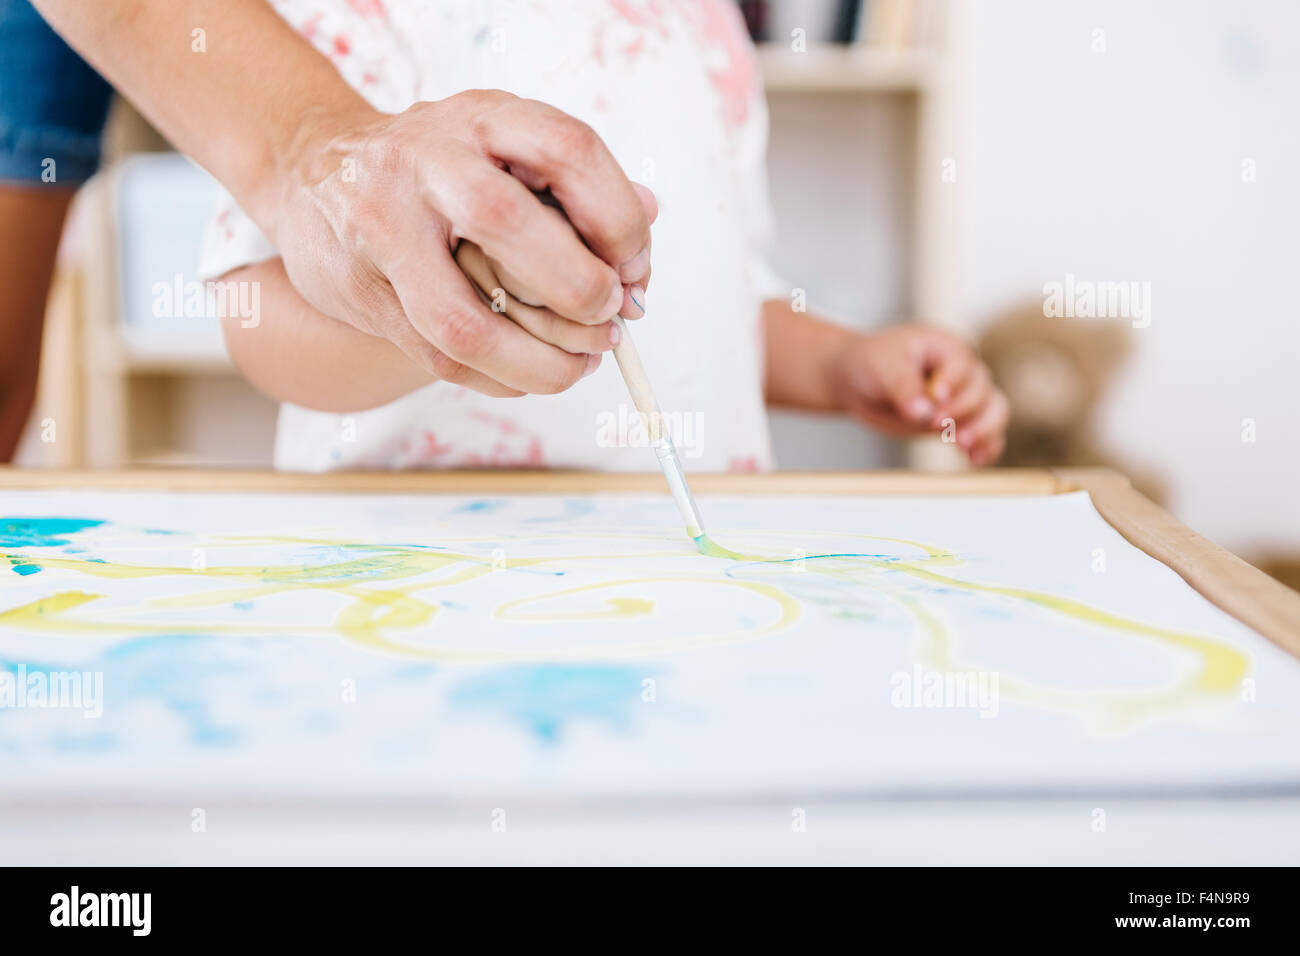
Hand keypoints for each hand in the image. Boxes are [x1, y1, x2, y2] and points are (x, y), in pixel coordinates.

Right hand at [269, 91, 653, 395]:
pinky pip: (443, 359)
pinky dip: (503, 379)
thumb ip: (574, 179)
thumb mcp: (502, 143)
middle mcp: (422, 164)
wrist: (311, 173)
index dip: (617, 217)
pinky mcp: (362, 293)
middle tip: (610, 318)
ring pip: (465, 323)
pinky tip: (532, 374)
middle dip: (577, 289)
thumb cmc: (436, 165)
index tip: (633, 267)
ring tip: (582, 366)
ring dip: (541, 364)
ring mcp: (382, 230)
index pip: (566, 150)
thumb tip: (648, 217)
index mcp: (478, 117)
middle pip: (506, 224)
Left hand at [831, 325, 1009, 465]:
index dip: (953, 384)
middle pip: (982, 390)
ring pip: (994, 410)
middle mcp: (962, 370)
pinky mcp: (958, 422)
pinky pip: (986, 434)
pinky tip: (975, 460)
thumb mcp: (882, 368)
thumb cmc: (872, 364)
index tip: (936, 397)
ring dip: (984, 429)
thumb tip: (923, 412)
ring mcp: (963, 397)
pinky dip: (986, 447)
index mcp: (946, 347)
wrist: (858, 382)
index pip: (963, 364)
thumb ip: (903, 387)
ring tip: (963, 444)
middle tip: (936, 424)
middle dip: (963, 410)